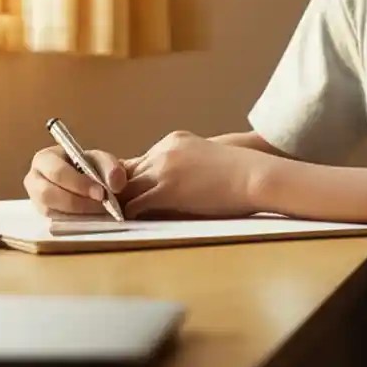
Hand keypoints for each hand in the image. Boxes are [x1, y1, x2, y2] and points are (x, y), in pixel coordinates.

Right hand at [24, 145, 126, 216]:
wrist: (88, 182)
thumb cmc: (89, 167)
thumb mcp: (101, 160)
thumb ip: (111, 167)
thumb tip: (116, 183)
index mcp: (45, 158)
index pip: (56, 172)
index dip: (78, 184)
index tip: (101, 193)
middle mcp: (34, 179)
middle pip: (48, 194)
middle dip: (76, 202)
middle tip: (101, 206)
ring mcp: (36, 200)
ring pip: (50, 211)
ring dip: (76, 214)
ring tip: (99, 213)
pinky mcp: (43, 216)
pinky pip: (55, 222)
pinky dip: (74, 222)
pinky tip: (91, 219)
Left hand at [122, 131, 268, 219]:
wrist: (255, 175)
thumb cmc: (240, 174)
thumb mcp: (207, 158)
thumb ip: (186, 166)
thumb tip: (177, 189)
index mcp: (174, 141)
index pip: (141, 161)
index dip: (133, 179)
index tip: (127, 195)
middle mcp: (164, 150)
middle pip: (128, 171)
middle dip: (119, 190)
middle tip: (111, 209)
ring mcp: (164, 168)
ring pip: (127, 188)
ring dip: (120, 204)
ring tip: (114, 220)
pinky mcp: (167, 189)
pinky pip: (135, 204)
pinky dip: (128, 215)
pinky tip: (127, 224)